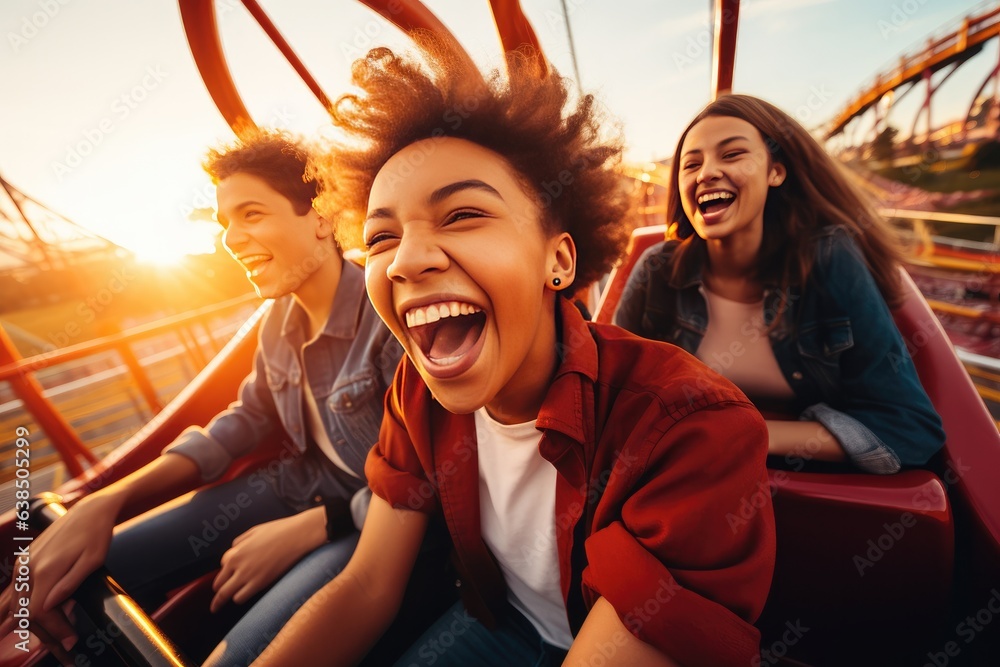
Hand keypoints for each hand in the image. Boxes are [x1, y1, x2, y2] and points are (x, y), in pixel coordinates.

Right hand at [0, 492, 123, 651]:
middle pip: (25, 611)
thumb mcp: (92, 561)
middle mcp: (29, 567)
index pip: (40, 611)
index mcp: (46, 569)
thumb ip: (70, 584)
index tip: (71, 641)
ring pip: (16, 603)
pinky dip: (18, 608)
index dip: (55, 630)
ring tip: (43, 639)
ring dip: (28, 624)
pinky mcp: (25, 560)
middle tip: (65, 647)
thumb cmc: (96, 534)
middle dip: (44, 633)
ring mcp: (24, 563)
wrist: (90, 510)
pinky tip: (17, 622)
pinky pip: (15, 590)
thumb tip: (51, 606)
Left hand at [210, 507, 326, 612]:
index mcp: (235, 554)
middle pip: (220, 588)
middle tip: (217, 604)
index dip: (223, 576)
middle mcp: (238, 567)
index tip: (226, 580)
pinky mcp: (260, 583)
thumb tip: (233, 550)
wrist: (297, 535)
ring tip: (236, 597)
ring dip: (232, 595)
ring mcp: (249, 576)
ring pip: (229, 596)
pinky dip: (242, 597)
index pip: (220, 572)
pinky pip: (241, 597)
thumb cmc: (278, 530)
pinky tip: (246, 595)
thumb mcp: (254, 531)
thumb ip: (240, 541)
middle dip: (218, 595)